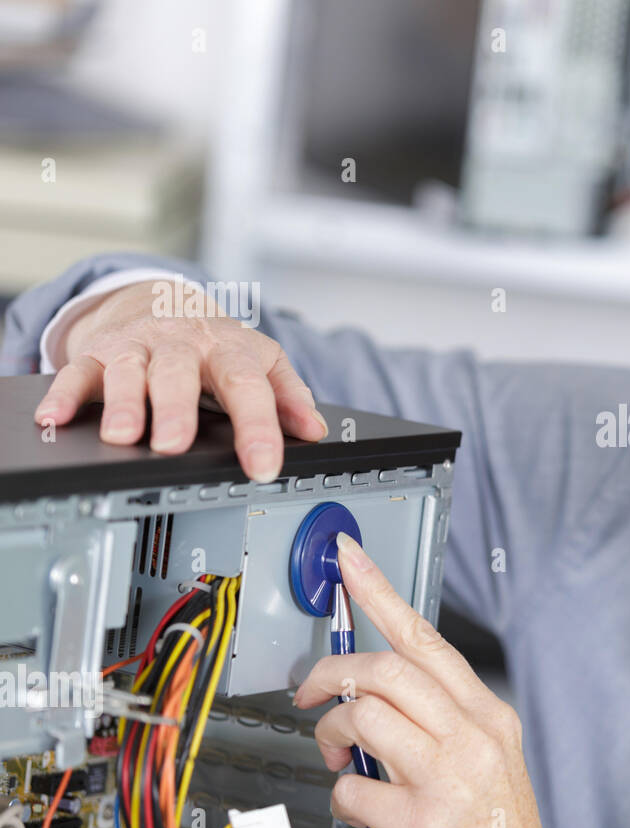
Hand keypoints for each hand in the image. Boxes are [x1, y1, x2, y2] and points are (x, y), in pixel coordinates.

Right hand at [33, 279, 326, 481]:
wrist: (168, 302)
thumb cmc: (219, 344)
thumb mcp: (263, 361)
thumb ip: (290, 395)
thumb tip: (316, 429)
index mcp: (230, 349)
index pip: (249, 388)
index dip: (259, 428)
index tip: (264, 465)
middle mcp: (182, 345)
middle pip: (180, 374)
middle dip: (177, 410)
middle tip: (175, 445)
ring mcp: (138, 346)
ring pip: (129, 371)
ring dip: (125, 404)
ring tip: (124, 437)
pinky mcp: (99, 352)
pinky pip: (78, 372)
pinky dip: (64, 394)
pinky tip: (54, 418)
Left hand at [292, 532, 554, 827]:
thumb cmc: (497, 822)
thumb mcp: (488, 751)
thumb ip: (442, 715)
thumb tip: (378, 688)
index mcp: (486, 714)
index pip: (428, 640)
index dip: (382, 594)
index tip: (350, 560)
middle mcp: (472, 738)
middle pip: (389, 671)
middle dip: (334, 673)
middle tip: (313, 691)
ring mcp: (449, 778)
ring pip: (365, 718)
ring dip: (333, 735)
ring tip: (339, 755)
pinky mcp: (423, 822)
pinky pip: (355, 790)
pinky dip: (343, 796)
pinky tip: (359, 806)